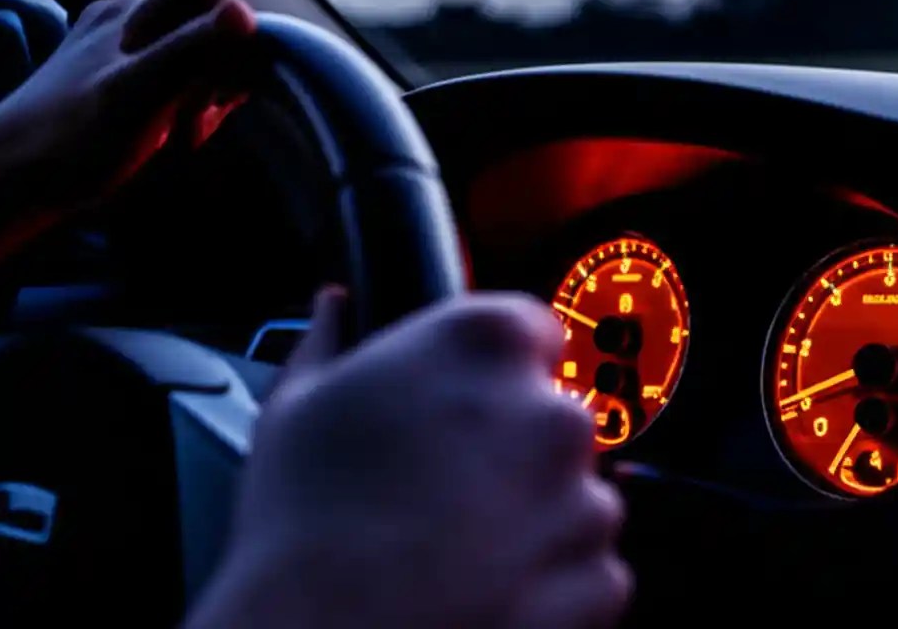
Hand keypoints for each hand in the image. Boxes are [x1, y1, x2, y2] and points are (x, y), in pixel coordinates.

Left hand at [0, 0, 254, 257]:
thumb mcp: (140, 91)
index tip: (221, 86)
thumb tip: (245, 13)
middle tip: (196, 123)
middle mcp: (129, 20)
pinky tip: (175, 136)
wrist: (15, 181)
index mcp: (132, 12)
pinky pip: (179, 81)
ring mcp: (125, 51)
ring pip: (197, 58)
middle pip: (206, 27)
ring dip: (208, 97)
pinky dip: (190, 108)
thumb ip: (190, 50)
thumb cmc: (76, 139)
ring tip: (184, 135)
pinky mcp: (126, 83)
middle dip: (219, 75)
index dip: (226, 35)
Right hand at [186, 289, 631, 627]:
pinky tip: (482, 589)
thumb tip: (336, 309)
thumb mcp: (297, 408)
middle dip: (513, 449)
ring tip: (455, 549)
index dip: (497, 368)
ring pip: (574, 495)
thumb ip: (333, 342)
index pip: (529, 330)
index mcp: (485, 345)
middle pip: (553, 417)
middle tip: (446, 490)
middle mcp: (552, 411)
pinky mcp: (600, 576)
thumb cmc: (305, 527)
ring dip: (532, 516)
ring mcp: (585, 498)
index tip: (468, 401)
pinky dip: (549, 580)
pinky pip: (585, 567)